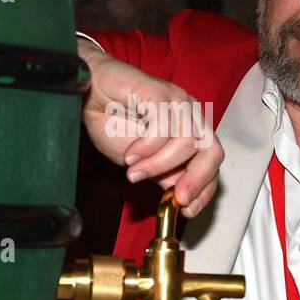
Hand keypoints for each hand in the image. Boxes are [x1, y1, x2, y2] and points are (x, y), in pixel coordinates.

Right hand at [79, 41, 223, 217]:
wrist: (86, 94)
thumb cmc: (111, 122)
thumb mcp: (141, 161)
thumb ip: (163, 174)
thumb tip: (180, 196)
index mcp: (190, 129)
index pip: (212, 162)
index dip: (205, 189)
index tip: (187, 209)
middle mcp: (189, 113)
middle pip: (213, 151)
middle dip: (196, 180)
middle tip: (176, 197)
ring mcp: (176, 100)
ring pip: (186, 142)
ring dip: (158, 165)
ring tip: (133, 171)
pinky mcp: (158, 90)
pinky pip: (163, 125)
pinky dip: (146, 147)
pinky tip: (130, 154)